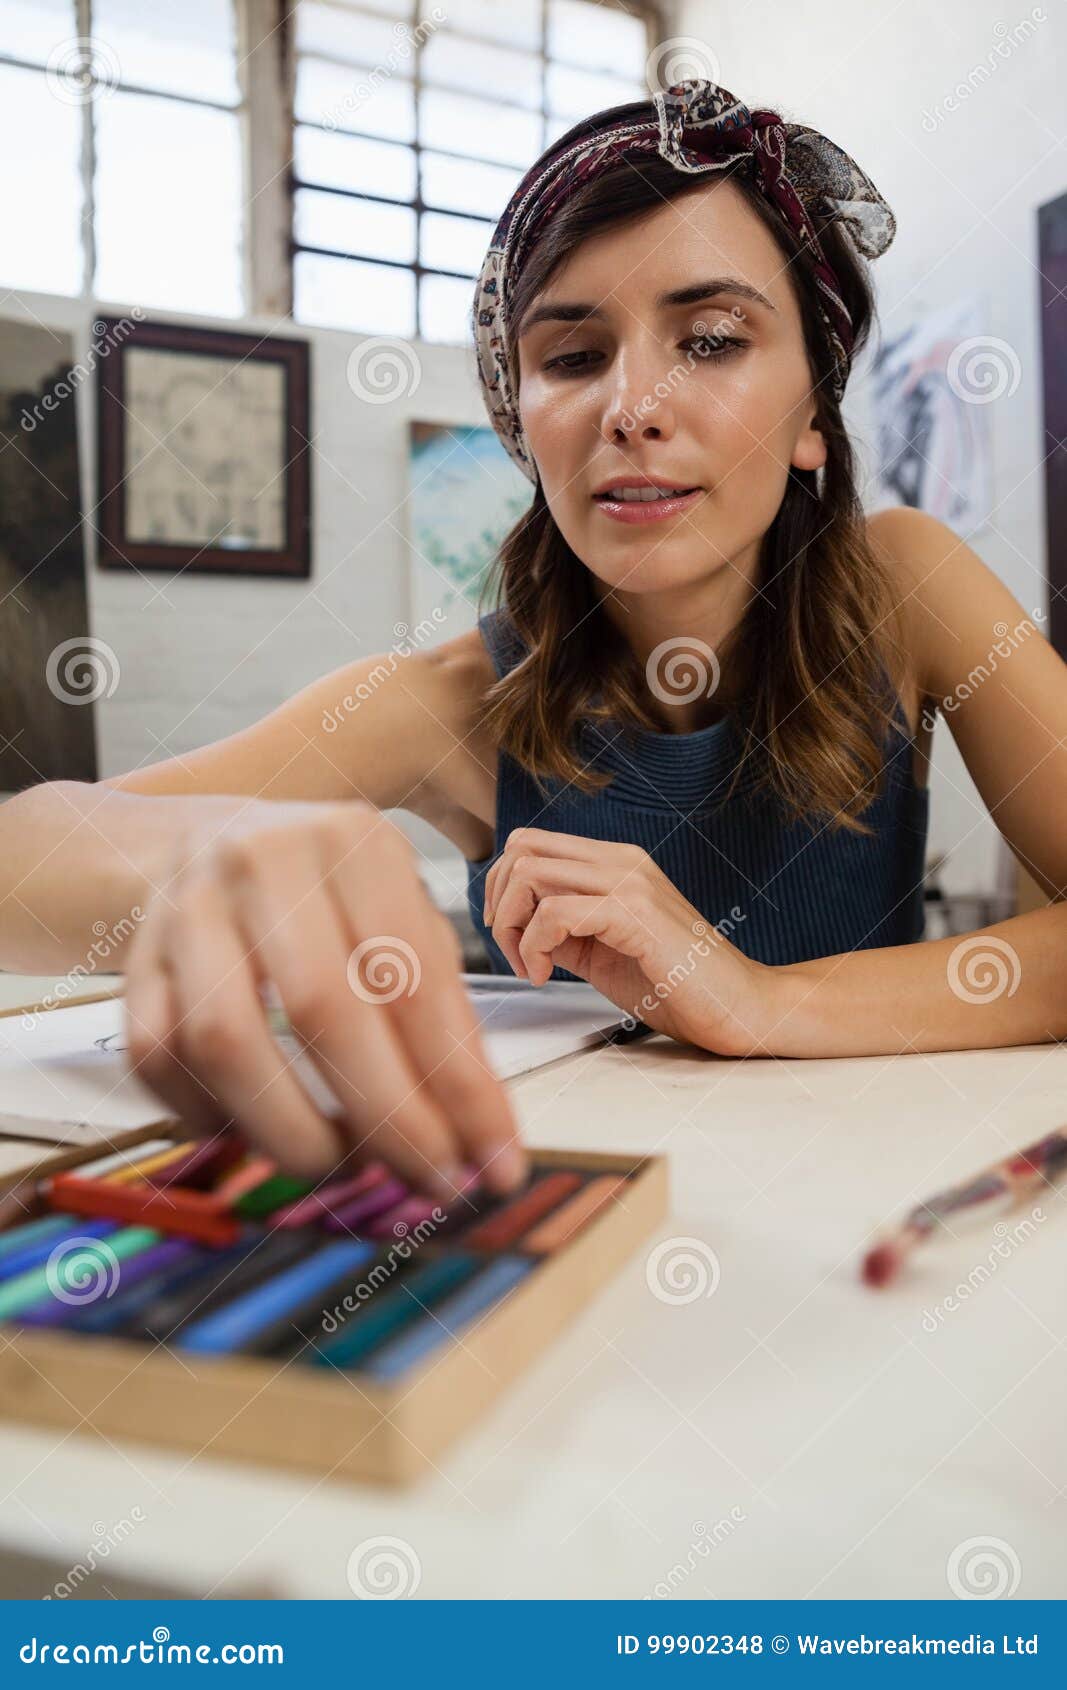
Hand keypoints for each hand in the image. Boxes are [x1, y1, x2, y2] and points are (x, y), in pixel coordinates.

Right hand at [123, 800, 525, 1197]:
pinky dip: (214, 1118)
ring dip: (293, 1130)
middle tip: (433, 1181)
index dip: (459, 1085)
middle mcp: (263, 863)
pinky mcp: (134, 962)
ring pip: (223, 1042)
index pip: (413, 978)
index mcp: (354, 844)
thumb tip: (482, 1140)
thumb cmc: (337, 896)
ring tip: (345, 1162)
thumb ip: (446, 1018)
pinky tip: (261, 1132)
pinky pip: (159, 1059)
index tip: (496, 1165)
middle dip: (387, 1118)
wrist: (216, 839)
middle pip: (321, 1010)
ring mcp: (185, 909)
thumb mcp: (408, 919)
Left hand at [483, 828, 773, 1055]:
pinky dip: (535, 947)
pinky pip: (554, 912)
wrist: (740, 1007)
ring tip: (534, 967)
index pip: (530, 845)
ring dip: (513, 927)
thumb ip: (563, 932)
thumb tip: (516, 926)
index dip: (504, 891)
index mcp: (615, 863)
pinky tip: (548, 975)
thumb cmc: (679, 986)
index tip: (515, 940)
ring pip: (529, 873)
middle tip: (518, 953)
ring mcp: (629, 881)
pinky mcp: (635, 913)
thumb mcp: (602, 952)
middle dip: (500, 904)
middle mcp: (621, 861)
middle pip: (521, 849)